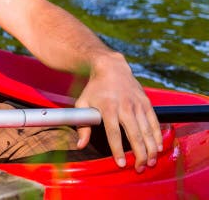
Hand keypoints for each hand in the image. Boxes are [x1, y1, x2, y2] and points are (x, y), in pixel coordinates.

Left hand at [74, 52, 161, 171]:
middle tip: (140, 169)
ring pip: (147, 131)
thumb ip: (82, 125)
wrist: (111, 68)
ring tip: (151, 163)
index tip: (121, 164)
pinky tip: (158, 148)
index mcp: (108, 108)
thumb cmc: (94, 88)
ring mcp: (137, 104)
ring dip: (151, 149)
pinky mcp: (146, 102)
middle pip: (135, 135)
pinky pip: (154, 122)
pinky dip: (158, 136)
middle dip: (139, 154)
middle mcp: (125, 106)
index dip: (118, 150)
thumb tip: (80, 145)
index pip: (114, 133)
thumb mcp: (82, 103)